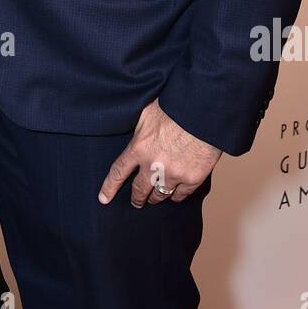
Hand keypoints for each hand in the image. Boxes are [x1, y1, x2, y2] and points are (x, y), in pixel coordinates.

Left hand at [98, 99, 220, 206]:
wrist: (204, 111)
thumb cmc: (175, 106)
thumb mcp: (147, 112)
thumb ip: (138, 127)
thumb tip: (129, 127)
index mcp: (139, 148)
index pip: (118, 172)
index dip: (109, 187)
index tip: (103, 198)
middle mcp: (154, 165)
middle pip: (140, 190)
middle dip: (137, 199)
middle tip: (137, 202)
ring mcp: (174, 174)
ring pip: (160, 195)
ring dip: (156, 197)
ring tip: (155, 197)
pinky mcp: (193, 178)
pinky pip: (181, 196)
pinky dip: (176, 195)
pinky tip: (175, 193)